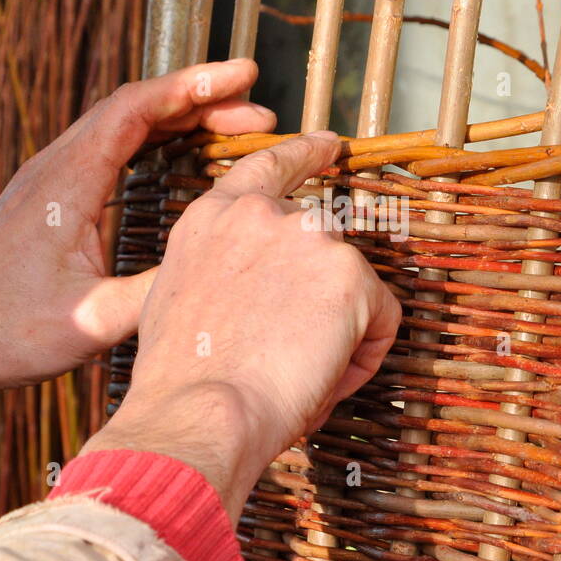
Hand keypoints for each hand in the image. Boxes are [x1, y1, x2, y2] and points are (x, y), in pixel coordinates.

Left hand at [0, 60, 274, 413]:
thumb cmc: (6, 333)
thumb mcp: (93, 321)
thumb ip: (157, 290)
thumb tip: (222, 265)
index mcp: (68, 180)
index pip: (138, 108)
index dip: (197, 85)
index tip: (245, 75)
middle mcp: (57, 166)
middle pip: (137, 108)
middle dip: (203, 101)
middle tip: (259, 113)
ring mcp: (50, 178)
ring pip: (124, 125)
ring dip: (180, 120)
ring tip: (234, 129)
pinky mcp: (50, 196)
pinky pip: (111, 149)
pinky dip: (156, 141)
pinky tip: (184, 159)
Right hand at [81, 132, 401, 520]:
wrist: (200, 413)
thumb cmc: (183, 383)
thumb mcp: (177, 301)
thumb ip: (219, 271)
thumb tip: (247, 291)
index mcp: (213, 218)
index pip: (267, 166)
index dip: (304, 154)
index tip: (329, 147)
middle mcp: (262, 214)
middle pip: (322, 245)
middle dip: (319, 298)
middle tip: (285, 354)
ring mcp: (309, 236)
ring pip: (353, 288)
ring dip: (339, 333)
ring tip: (294, 374)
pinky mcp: (349, 272)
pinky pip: (383, 320)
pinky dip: (363, 357)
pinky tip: (322, 377)